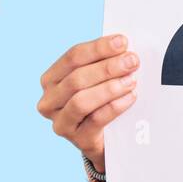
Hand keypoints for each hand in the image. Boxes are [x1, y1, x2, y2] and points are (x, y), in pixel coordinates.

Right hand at [37, 34, 138, 173]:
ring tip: (131, 80)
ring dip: (109, 88)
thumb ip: (104, 63)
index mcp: (52, 79)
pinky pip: (96, 120)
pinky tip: (130, 97)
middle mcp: (50, 100)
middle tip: (132, 61)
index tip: (122, 42)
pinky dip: (115, 106)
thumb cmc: (101, 102)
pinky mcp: (77, 139)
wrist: (105, 139)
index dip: (98, 48)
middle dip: (107, 67)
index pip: (73, 57)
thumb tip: (124, 47)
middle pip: (76, 78)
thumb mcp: (98, 80)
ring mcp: (61, 122)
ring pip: (81, 100)